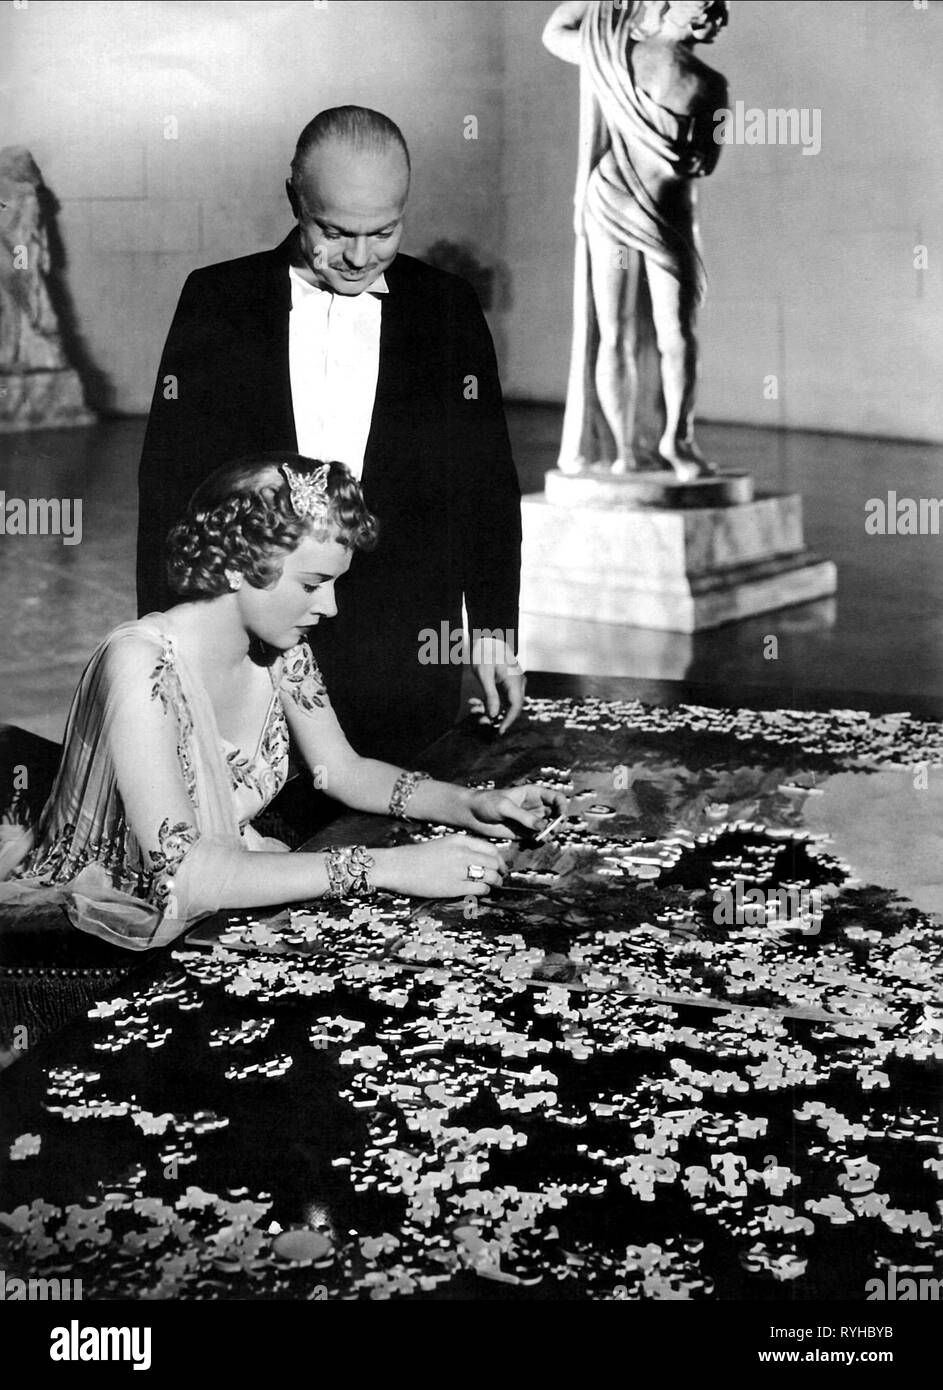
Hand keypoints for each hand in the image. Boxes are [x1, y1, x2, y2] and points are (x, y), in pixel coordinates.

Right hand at [374, 834, 506, 899]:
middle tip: (500, 878)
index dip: (499, 859)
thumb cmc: (417, 857)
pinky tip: (480, 892)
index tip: (500, 866)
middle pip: (494, 862)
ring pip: (491, 876)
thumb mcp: (443, 845)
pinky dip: (484, 891)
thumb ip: (462, 849)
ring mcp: (459, 869)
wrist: (397, 866)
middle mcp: (462, 853)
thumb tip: (482, 860)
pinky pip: (480, 889)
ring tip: (493, 886)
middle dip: (501, 872)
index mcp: (459, 840)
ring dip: (495, 882)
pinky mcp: (454, 886)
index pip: (491, 849)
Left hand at [462, 784, 567, 840]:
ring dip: (551, 833)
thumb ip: (523, 817)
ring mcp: (531, 820)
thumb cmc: (487, 803)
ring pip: (550, 827)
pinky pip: (539, 837)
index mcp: (533, 793)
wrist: (472, 814)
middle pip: (557, 814)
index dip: (562, 806)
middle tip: (553, 829)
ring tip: (544, 836)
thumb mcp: (505, 807)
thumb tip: (542, 826)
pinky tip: (536, 840)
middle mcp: (535, 807)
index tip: (560, 815)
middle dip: (559, 822)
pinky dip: (541, 840)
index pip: (556, 798)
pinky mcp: (525, 833)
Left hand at [471, 636, 525, 735]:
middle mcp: (518, 683)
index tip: (499, 731)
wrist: (488, 635)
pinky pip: (501, 696)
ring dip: (489, 708)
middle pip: (510, 706)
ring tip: (473, 707)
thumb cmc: (485, 651)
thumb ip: (490, 695)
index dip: (508, 721)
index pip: (516, 706)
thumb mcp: (484, 674)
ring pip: (504, 702)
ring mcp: (513, 682)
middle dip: (495, 715)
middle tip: (479, 720)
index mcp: (515, 681)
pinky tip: (475, 701)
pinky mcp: (507, 682)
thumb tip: (494, 715)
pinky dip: (489, 700)